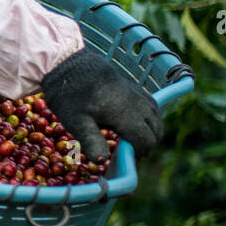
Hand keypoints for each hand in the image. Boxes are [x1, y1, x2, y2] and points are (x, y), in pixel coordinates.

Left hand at [41, 46, 163, 160]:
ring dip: (150, 131)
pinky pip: (152, 105)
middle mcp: (138, 105)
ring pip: (157, 117)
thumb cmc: (70, 95)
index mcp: (127, 115)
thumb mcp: (76, 121)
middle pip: (156, 131)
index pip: (146, 141)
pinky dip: (150, 117)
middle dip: (147, 144)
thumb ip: (91, 141)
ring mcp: (138, 94)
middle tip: (129, 151)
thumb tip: (102, 161)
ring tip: (132, 139)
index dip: (139, 154)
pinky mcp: (134, 87)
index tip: (125, 159)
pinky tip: (136, 121)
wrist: (69, 64)